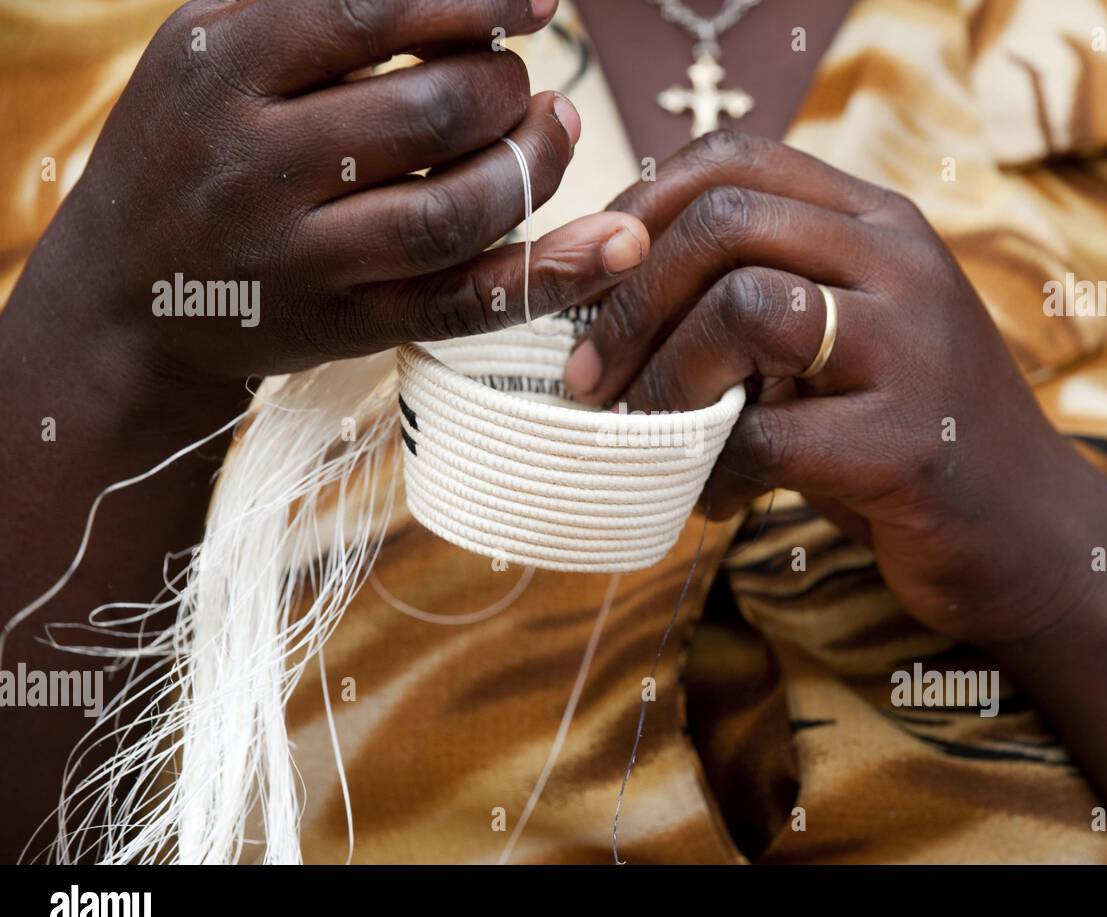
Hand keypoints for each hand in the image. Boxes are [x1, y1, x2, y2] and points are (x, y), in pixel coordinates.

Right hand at [17, 0, 646, 387]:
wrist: (123, 296)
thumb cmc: (189, 148)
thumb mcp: (210, 45)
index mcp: (219, 67)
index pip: (370, 12)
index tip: (536, 0)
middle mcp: (253, 164)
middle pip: (429, 112)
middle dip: (504, 87)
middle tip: (521, 83)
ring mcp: (299, 257)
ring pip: (453, 209)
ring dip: (532, 164)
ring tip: (549, 130)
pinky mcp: (342, 327)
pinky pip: (461, 302)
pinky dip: (550, 274)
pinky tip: (616, 242)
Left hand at [563, 131, 1096, 645]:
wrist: (1029, 534)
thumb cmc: (900, 432)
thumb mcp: (841, 341)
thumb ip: (759, 298)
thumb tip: (612, 291)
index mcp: (880, 225)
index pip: (739, 158)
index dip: (643, 207)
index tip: (594, 277)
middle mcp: (903, 265)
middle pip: (726, 222)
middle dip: (629, 302)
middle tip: (588, 375)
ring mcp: (915, 349)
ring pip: (745, 308)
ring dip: (667, 380)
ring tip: (648, 434)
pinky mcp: (909, 444)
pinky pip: (765, 437)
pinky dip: (715, 473)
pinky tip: (718, 501)